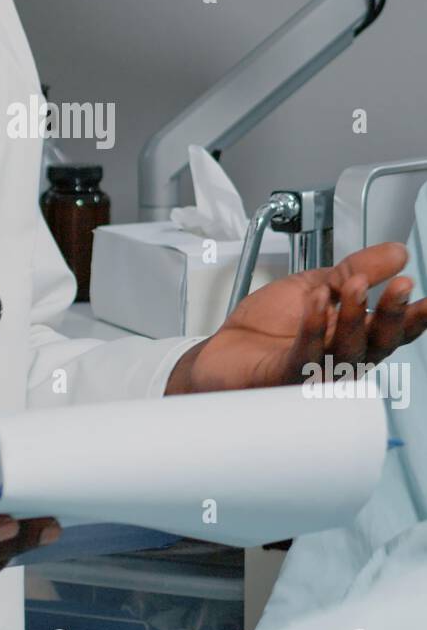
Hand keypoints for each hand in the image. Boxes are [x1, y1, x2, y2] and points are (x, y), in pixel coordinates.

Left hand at [166, 241, 426, 393]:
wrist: (222, 350)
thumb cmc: (266, 327)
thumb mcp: (317, 284)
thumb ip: (357, 269)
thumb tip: (398, 251)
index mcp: (351, 337)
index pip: (391, 331)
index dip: (413, 318)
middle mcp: (339, 359)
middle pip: (376, 344)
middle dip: (393, 316)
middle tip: (402, 286)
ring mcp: (313, 372)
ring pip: (346, 351)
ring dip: (355, 316)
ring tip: (355, 284)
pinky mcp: (284, 378)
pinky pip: (305, 356)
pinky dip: (313, 327)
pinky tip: (318, 301)